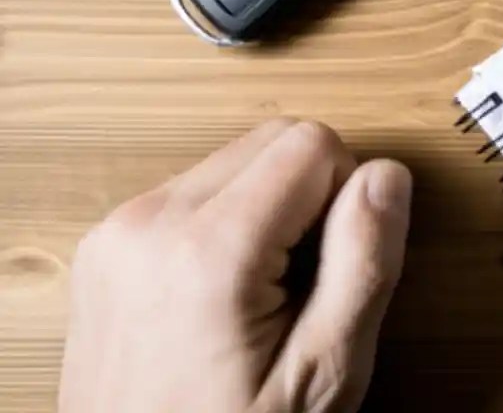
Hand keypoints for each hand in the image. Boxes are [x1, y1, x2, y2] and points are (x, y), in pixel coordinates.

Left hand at [58, 119, 412, 412]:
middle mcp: (150, 224)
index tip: (333, 264)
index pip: (312, 142)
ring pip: (235, 161)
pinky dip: (227, 223)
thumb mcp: (323, 371)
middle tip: (305, 282)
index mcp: (209, 251)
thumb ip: (364, 263)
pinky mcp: (106, 245)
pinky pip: (194, 191)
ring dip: (268, 208)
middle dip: (310, 194)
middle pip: (272, 140)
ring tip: (264, 295)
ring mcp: (118, 233)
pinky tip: (226, 294)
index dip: (347, 194)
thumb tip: (387, 175)